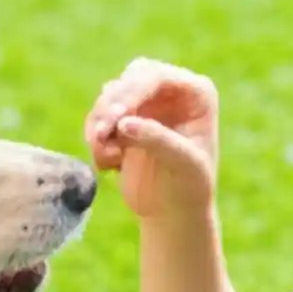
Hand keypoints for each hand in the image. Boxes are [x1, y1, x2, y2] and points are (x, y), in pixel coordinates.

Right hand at [83, 57, 218, 219]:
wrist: (174, 214)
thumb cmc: (190, 188)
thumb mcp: (183, 165)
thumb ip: (157, 140)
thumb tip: (123, 123)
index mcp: (196, 93)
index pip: (157, 77)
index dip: (132, 91)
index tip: (115, 116)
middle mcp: (172, 92)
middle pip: (131, 78)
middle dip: (112, 104)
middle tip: (101, 133)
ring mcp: (147, 104)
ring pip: (110, 96)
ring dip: (100, 124)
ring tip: (105, 156)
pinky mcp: (125, 121)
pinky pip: (99, 117)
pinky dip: (96, 138)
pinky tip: (107, 165)